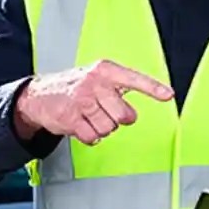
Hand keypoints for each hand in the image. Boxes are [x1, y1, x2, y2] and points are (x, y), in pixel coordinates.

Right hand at [14, 59, 173, 145]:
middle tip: (104, 111)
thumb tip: (144, 103)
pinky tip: (80, 124)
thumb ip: (119, 88)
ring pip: (109, 129)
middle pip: (124, 115)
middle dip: (117, 119)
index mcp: (105, 70)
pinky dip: (89, 136)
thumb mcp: (98, 78)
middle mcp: (94, 83)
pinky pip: (93, 138)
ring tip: (89, 116)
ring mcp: (81, 100)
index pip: (134, 79)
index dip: (153, 88)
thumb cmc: (76, 87)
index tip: (169, 95)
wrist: (40, 95)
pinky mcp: (70, 118)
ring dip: (101, 128)